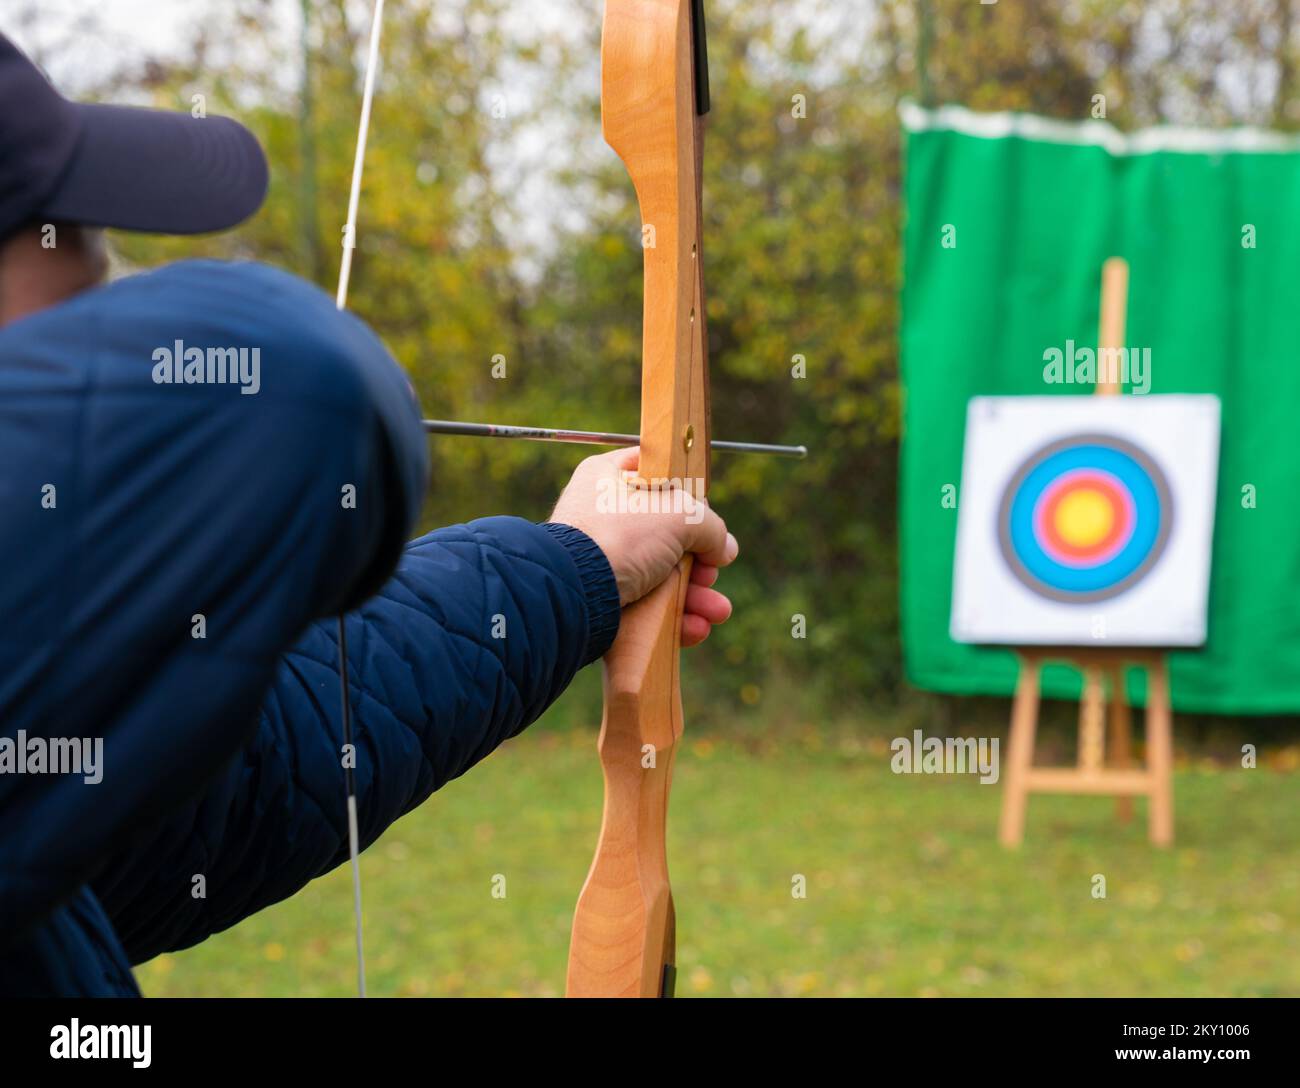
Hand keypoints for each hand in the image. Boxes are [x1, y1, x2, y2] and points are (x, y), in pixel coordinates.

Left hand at [550, 448, 737, 646]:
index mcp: (609, 477)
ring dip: (695, 595)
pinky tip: (696, 627)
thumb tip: (725, 548)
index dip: (688, 493)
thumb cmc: (619, 538)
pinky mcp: (603, 595)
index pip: (657, 473)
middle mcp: (603, 515)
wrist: (572, 594)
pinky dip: (674, 615)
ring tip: (717, 612)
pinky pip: (647, 602)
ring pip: (661, 574)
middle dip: (700, 562)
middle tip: (712, 574)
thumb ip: (709, 526)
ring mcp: (602, 558)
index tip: (706, 514)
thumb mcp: (678, 515)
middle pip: (667, 533)